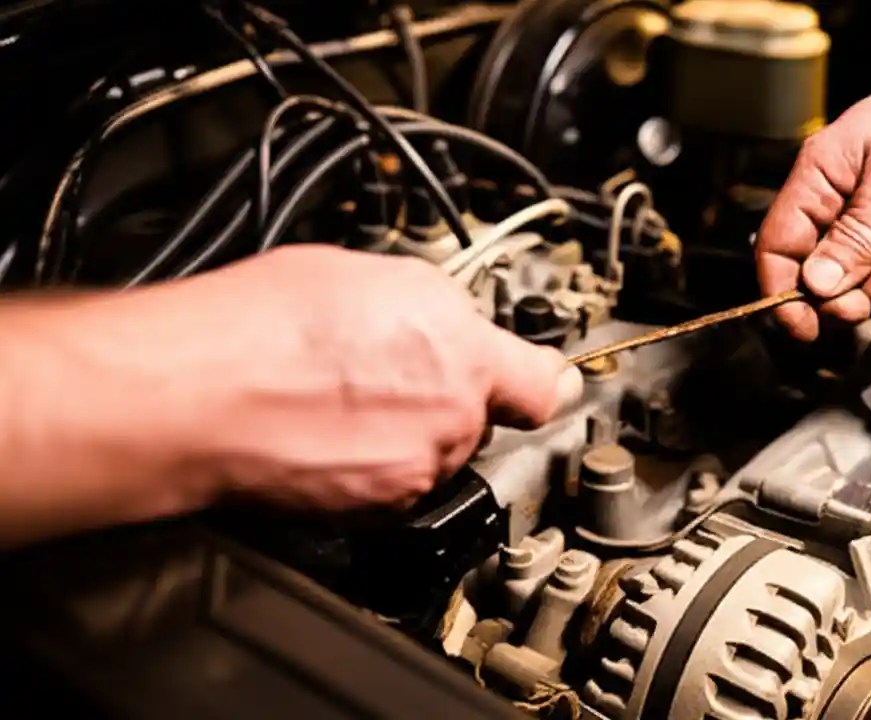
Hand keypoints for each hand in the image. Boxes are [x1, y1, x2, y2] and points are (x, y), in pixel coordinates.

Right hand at [163, 244, 581, 511]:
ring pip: (436, 452)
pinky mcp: (381, 509)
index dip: (542, 380)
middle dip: (447, 396)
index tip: (542, 378)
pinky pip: (397, 487)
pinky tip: (326, 438)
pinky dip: (371, 468)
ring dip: (406, 434)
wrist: (195, 394)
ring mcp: (419, 467)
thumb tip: (439, 317)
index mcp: (461, 346)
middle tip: (387, 375)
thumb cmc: (258, 326)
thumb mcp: (365, 273)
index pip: (543, 380)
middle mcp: (453, 412)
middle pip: (479, 413)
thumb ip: (428, 305)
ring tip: (340, 405)